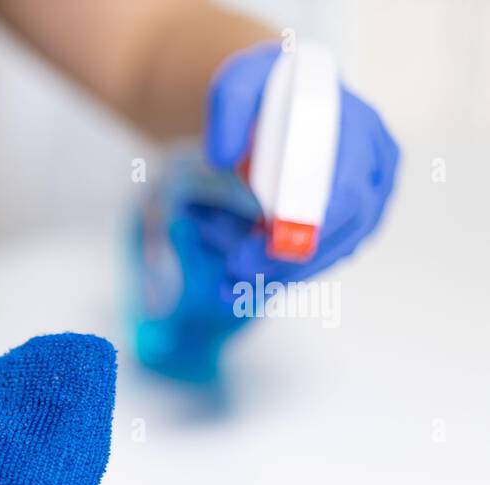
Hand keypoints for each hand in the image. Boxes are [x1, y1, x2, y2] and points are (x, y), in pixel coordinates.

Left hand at [202, 41, 399, 286]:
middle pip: (344, 229)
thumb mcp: (237, 85)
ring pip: (338, 248)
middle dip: (286, 262)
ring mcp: (373, 191)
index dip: (301, 232)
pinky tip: (249, 277)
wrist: (276, 96)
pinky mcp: (358, 214)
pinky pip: (330, 252)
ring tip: (229, 285)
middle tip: (232, 275)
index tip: (249, 256)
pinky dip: (290, 270)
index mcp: (359, 127)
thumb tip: (221, 158)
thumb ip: (227, 110)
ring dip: (285, 274)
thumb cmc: (261, 91)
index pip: (344, 194)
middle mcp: (376, 161)